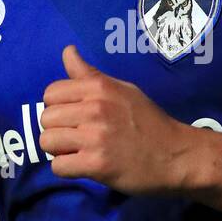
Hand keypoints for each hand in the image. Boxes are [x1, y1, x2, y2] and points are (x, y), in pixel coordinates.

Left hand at [39, 45, 192, 194]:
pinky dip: (67, 169)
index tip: (74, 117)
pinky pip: (58, 166)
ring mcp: (95, 137)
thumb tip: (67, 50)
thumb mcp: (123, 90)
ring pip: (47, 142)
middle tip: (77, 137)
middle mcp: (95, 109)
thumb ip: (90, 74)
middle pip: (46, 119)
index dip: (58, 107)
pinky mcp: (96, 164)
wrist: (176, 155)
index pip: (51, 93)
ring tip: (79, 151)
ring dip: (59, 150)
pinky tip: (84, 166)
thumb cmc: (148, 121)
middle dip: (57, 129)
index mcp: (99, 88)